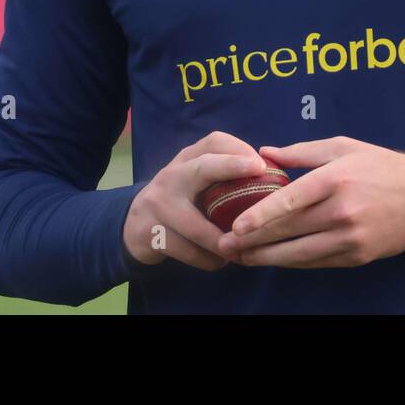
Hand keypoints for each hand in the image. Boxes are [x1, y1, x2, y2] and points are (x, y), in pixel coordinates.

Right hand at [122, 131, 266, 269]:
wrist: (134, 227)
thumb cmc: (180, 201)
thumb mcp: (195, 182)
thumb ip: (224, 177)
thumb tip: (271, 181)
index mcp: (187, 160)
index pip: (213, 142)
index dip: (238, 149)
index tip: (262, 163)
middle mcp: (172, 176)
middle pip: (203, 167)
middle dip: (232, 167)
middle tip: (259, 172)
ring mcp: (159, 205)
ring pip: (199, 227)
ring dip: (226, 243)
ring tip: (244, 250)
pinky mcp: (151, 233)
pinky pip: (190, 252)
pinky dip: (210, 260)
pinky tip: (221, 261)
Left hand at [215, 136, 404, 267]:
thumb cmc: (380, 165)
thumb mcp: (343, 146)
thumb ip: (301, 152)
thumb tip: (264, 153)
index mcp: (335, 179)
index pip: (290, 201)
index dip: (259, 216)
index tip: (235, 226)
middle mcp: (342, 211)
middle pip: (288, 231)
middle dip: (253, 241)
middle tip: (225, 245)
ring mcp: (350, 237)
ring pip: (299, 254)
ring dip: (267, 258)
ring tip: (241, 258)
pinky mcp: (357, 256)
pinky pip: (316, 262)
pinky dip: (292, 263)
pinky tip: (273, 260)